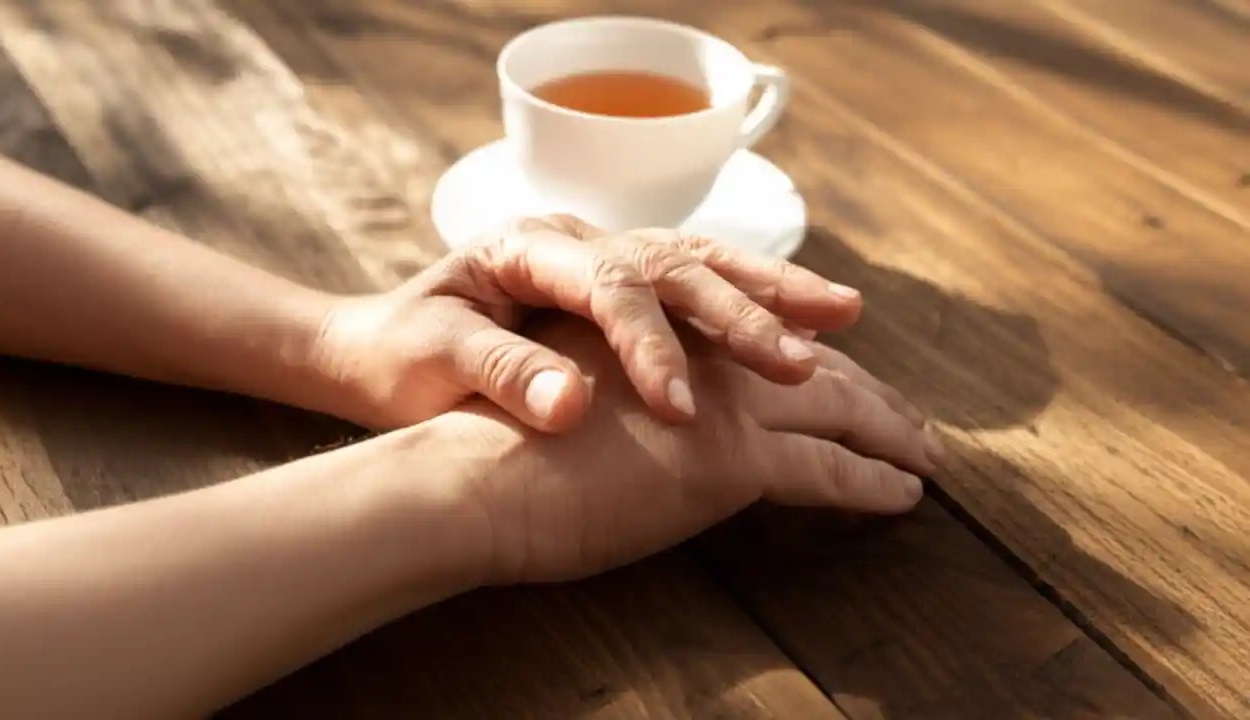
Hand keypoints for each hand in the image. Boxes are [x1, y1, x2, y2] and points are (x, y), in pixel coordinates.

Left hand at [310, 215, 862, 430]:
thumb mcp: (435, 360)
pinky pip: (698, 285)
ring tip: (843, 315)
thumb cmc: (399, 353)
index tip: (680, 410)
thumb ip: (502, 371)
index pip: (610, 288)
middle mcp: (581, 242)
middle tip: (805, 357)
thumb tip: (569, 406)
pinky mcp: (621, 290)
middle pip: (677, 264)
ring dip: (774, 291)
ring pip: (703, 263)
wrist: (374, 344)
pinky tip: (804, 324)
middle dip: (746, 311)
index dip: (651, 347)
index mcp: (530, 248)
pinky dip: (754, 301)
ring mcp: (606, 260)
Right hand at [440, 314, 942, 584]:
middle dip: (872, 393)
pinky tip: (902, 495)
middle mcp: (701, 351)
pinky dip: (873, 482)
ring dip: (890, 432)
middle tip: (912, 421)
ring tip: (924, 456)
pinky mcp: (730, 457)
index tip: (844, 367)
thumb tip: (635, 411)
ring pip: (838, 407)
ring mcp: (722, 400)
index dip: (810, 350)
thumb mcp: (559, 388)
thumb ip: (611, 387)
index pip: (757, 335)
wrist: (472, 476)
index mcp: (663, 329)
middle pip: (813, 364)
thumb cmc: (493, 446)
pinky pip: (828, 470)